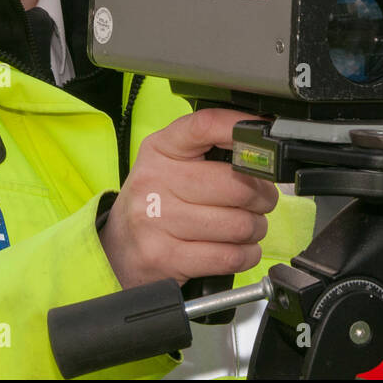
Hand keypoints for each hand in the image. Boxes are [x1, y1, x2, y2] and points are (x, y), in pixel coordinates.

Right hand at [100, 108, 278, 289]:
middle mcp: (154, 181)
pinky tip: (240, 250)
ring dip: (256, 229)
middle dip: (263, 197)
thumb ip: (208, 148)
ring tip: (248, 227)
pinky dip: (246, 255)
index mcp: (159, 149)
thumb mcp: (170, 163)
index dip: (242, 130)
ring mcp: (157, 220)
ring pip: (238, 224)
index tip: (265, 141)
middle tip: (261, 201)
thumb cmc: (154, 202)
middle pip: (236, 184)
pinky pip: (228, 256)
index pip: (205, 126)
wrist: (117, 248)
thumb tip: (260, 140)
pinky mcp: (165, 256)